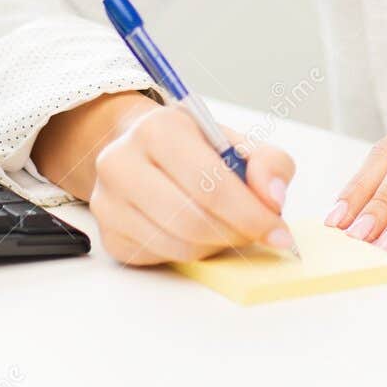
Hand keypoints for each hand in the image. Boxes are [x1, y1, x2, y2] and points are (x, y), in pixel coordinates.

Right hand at [34, 92, 296, 266]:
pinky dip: (192, 253)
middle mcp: (122, 162)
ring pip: (179, 245)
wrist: (140, 147)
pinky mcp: (109, 234)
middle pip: (193, 221)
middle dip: (236, 233)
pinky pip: (162, 258)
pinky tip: (200, 234)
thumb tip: (273, 198)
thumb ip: (268, 162)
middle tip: (258, 234)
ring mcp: (108, 202)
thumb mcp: (235, 141)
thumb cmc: (193, 146)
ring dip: (216, 245)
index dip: (251, 214)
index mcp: (158, 128)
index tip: (278, 231)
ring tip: (228, 228)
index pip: (210, 184)